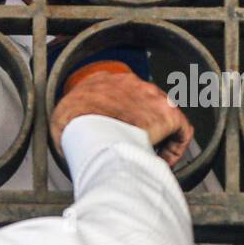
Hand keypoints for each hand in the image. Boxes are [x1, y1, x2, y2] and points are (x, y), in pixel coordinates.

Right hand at [51, 71, 194, 166]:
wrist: (86, 127)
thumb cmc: (72, 124)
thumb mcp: (63, 116)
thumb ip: (73, 121)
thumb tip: (72, 137)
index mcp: (106, 82)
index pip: (123, 95)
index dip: (124, 118)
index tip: (120, 133)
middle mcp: (132, 84)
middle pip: (146, 105)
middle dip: (143, 126)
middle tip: (135, 147)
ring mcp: (152, 97)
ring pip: (164, 118)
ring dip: (159, 138)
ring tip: (149, 158)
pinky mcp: (168, 115)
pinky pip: (181, 133)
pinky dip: (174, 149)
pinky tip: (164, 162)